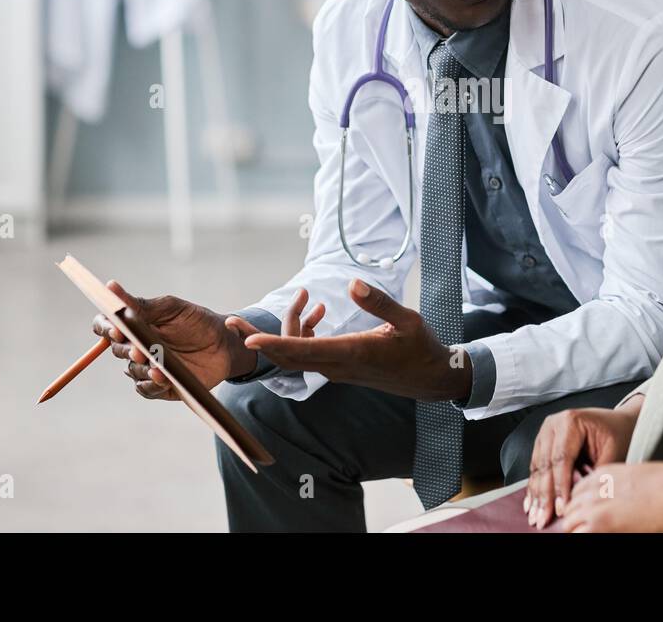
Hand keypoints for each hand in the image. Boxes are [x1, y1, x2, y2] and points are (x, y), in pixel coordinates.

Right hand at [92, 281, 252, 399]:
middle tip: (138, 350)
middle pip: (118, 349)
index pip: (106, 326)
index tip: (114, 328)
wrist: (225, 345)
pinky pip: (147, 389)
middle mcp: (136, 347)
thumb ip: (142, 304)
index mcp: (135, 325)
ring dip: (142, 368)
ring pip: (132, 370)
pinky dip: (152, 384)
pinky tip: (162, 378)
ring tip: (156, 366)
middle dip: (127, 350)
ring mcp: (147, 367)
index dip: (105, 327)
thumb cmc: (197, 322)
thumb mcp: (171, 308)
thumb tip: (110, 288)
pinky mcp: (159, 386)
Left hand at [242, 279, 472, 401]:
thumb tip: (352, 284)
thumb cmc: (421, 348)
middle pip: (288, 357)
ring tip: (298, 297)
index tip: (249, 338)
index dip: (274, 344)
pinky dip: (301, 336)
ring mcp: (337, 370)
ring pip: (298, 355)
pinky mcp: (340, 368)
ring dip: (284, 332)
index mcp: (353, 354)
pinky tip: (314, 315)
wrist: (431, 378)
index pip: (304, 351)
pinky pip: (310, 355)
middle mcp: (339, 365)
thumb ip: (378, 302)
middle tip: (231, 320)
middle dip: (258, 340)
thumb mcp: (407, 320)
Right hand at [523, 400, 641, 527]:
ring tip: (536, 515)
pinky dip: (535, 487)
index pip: (561, 459)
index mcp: (570, 421)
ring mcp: (546, 432)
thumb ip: (596, 474)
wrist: (619, 422)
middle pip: (545, 464)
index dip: (560, 486)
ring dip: (536, 494)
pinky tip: (532, 504)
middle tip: (543, 517)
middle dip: (544, 495)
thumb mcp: (613, 452)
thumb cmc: (618, 434)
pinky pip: (536, 467)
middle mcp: (553, 424)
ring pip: (537, 468)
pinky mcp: (543, 442)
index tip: (561, 508)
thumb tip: (579, 499)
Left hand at [561, 456, 662, 532]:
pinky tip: (603, 533)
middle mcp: (595, 489)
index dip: (579, 506)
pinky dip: (583, 535)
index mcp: (603, 474)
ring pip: (568, 524)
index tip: (585, 515)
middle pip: (569, 509)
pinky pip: (578, 534)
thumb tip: (614, 503)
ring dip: (576, 529)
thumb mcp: (636, 477)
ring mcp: (596, 508)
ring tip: (592, 532)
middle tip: (585, 529)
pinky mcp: (602, 525)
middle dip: (573, 520)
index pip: (575, 492)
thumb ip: (616, 488)